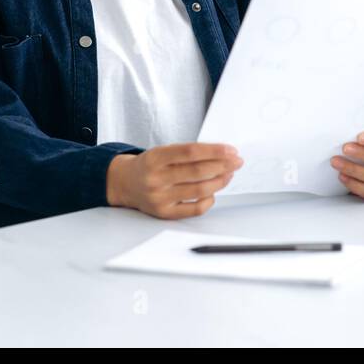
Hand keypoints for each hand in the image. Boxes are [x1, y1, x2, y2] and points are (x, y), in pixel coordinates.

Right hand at [107, 143, 242, 218]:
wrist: (126, 183)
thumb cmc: (150, 165)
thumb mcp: (162, 152)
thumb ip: (188, 153)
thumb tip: (222, 155)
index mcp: (155, 157)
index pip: (191, 152)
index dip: (214, 151)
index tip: (231, 150)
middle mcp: (156, 178)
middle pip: (198, 172)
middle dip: (223, 166)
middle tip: (237, 162)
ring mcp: (160, 197)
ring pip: (199, 190)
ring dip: (220, 181)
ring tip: (228, 174)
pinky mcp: (165, 213)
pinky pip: (195, 209)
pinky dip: (209, 199)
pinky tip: (213, 192)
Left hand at [331, 128, 363, 199]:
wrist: (358, 157)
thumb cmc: (359, 142)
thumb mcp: (358, 132)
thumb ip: (354, 129)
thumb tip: (338, 125)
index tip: (360, 137)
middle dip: (363, 154)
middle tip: (345, 149)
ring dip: (354, 170)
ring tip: (337, 163)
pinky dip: (355, 185)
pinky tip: (343, 177)